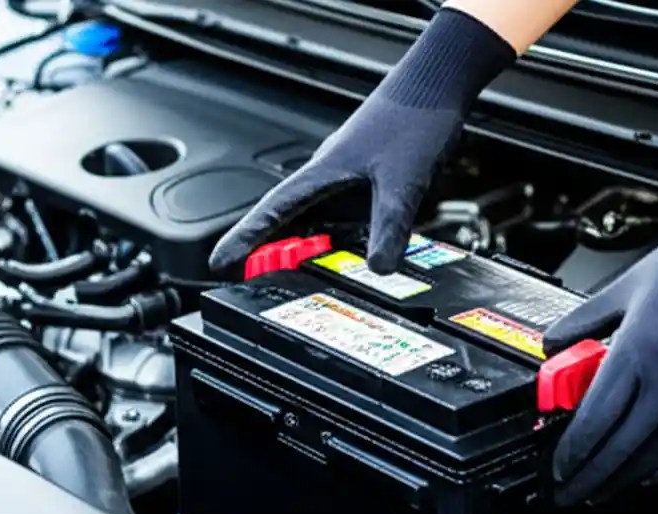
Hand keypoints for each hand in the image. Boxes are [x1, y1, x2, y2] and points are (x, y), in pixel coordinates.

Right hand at [208, 9, 514, 275]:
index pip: (273, 211)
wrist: (437, 85)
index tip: (220, 261)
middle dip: (271, 251)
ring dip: (307, 247)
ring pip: (316, 219)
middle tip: (257, 283)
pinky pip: (343, 215)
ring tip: (299, 279)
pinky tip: (351, 254)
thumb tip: (380, 268)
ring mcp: (346, 176)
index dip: (245, 238)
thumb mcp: (402, 183)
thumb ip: (390, 226)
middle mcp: (329, 174)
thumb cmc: (414, 119)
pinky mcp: (367, 177)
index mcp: (324, 172)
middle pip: (289, 220)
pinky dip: (339, 238)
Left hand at [543, 159, 657, 505]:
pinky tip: (654, 475)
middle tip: (569, 495)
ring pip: (656, 458)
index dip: (571, 453)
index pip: (593, 420)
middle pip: (618, 448)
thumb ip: (587, 319)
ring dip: (625, 481)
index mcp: (637, 349)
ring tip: (603, 492)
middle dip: (588, 478)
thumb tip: (552, 343)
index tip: (558, 469)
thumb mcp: (630, 283)